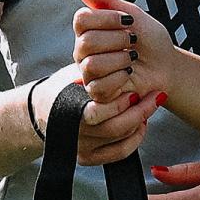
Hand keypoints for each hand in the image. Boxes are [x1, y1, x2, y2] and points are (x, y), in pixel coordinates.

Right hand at [32, 63, 165, 166]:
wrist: (43, 111)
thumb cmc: (65, 85)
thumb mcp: (75, 71)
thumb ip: (93, 64)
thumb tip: (122, 41)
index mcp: (69, 107)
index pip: (97, 110)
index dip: (119, 101)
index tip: (136, 87)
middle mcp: (73, 131)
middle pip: (114, 127)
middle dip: (140, 110)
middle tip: (155, 94)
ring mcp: (80, 147)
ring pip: (119, 139)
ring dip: (141, 120)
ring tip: (151, 103)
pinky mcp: (88, 158)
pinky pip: (119, 153)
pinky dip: (135, 139)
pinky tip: (143, 123)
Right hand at [73, 0, 177, 106]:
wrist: (167, 65)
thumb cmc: (149, 39)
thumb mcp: (132, 14)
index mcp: (89, 28)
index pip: (81, 19)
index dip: (107, 19)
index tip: (128, 20)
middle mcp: (83, 49)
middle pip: (86, 42)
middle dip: (118, 40)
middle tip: (133, 41)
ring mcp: (88, 71)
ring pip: (92, 65)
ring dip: (121, 60)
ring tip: (132, 58)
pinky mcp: (97, 92)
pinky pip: (99, 86)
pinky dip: (120, 78)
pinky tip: (128, 74)